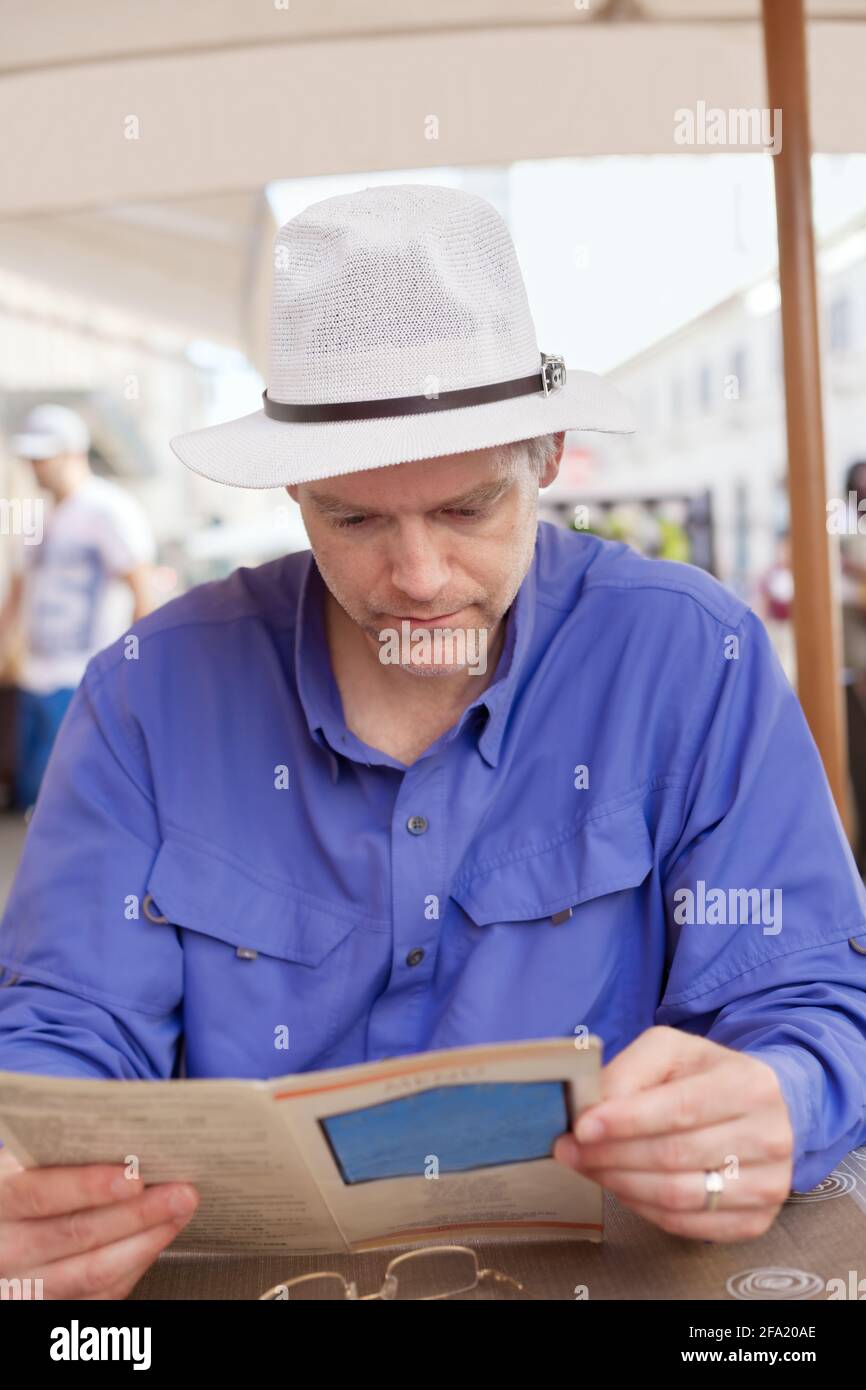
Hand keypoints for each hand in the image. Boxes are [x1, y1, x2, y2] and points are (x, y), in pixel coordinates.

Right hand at [0, 1150, 198, 1298]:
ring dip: (146, 1240)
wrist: (5, 1228)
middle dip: (137, 1213)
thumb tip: (130, 1132)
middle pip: (76, 1234)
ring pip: (92, 1271)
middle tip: (180, 1192)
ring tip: (179, 1213)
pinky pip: (99, 1294)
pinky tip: (159, 1238)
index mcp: (1, 1199)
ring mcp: (28, 1283)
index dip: (87, 1186)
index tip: (133, 1177)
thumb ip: (66, 1151)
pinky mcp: (52, 1302)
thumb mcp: (30, 1161)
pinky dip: (135, 1264)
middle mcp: (7, 1248)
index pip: (40, 1195)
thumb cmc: (27, 1181)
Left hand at [553, 1026, 793, 1240]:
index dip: (626, 1121)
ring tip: (590, 1167)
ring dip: (620, 1184)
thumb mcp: (671, 1052)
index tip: (581, 1127)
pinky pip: (687, 1225)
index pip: (679, 1109)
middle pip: (674, 1156)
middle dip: (611, 1155)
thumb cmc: (706, 1076)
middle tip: (570, 1151)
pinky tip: (622, 1187)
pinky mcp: (757, 1221)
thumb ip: (631, 1070)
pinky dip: (644, 1209)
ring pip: (677, 1197)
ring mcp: (768, 1185)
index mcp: (749, 1084)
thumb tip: (593, 1108)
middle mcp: (769, 1136)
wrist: (765, 1109)